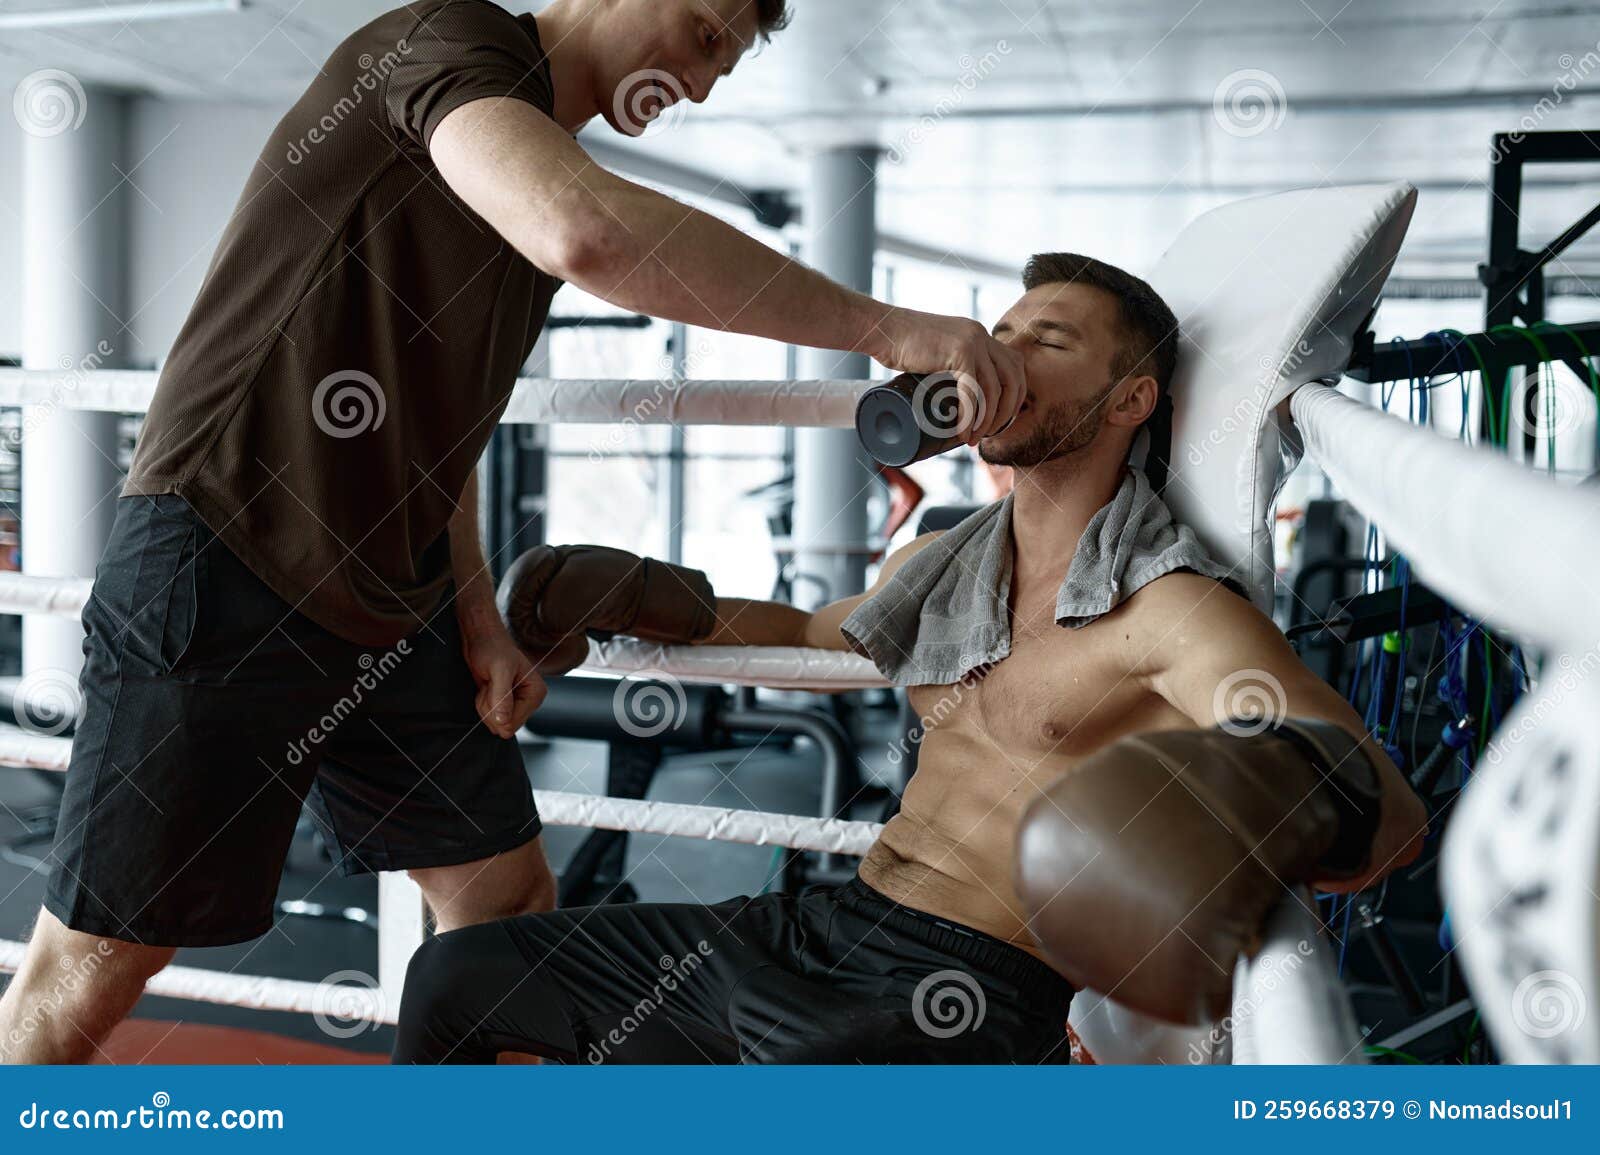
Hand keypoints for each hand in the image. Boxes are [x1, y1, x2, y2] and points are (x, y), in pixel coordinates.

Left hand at [459, 611, 546, 738]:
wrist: (480, 639)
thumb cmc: (492, 647)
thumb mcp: (499, 670)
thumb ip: (502, 697)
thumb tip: (504, 721)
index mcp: (536, 692)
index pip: (514, 723)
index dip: (497, 710)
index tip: (494, 688)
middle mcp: (528, 700)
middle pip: (505, 725)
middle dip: (490, 707)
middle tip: (490, 684)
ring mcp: (515, 702)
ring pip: (495, 722)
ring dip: (485, 704)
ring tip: (488, 683)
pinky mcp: (503, 702)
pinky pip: (489, 716)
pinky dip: (482, 704)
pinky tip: (486, 688)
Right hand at [874, 309, 1025, 444]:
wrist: (882, 330)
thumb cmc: (901, 346)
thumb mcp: (938, 351)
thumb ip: (953, 364)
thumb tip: (957, 397)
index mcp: (979, 335)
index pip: (1014, 365)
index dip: (1014, 395)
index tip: (1001, 418)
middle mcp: (981, 336)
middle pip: (1013, 378)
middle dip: (1007, 411)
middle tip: (991, 433)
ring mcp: (972, 342)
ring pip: (994, 389)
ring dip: (987, 420)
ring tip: (974, 438)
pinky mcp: (959, 353)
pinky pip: (973, 391)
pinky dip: (970, 416)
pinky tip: (963, 432)